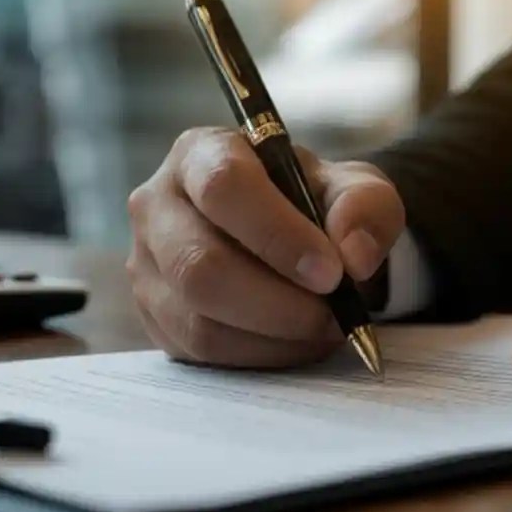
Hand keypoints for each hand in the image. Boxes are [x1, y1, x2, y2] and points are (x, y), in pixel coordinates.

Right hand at [128, 127, 404, 367]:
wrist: (287, 238)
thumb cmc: (311, 204)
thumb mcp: (353, 189)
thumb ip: (366, 207)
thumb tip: (354, 255)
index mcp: (200, 154)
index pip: (223, 187)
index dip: (277, 235)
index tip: (330, 273)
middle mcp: (157, 206)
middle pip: (200, 266)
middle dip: (279, 304)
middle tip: (334, 315)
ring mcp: (146, 267)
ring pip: (199, 320)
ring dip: (274, 338)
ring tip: (322, 329)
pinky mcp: (154, 317)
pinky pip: (201, 354)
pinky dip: (259, 357)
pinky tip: (294, 341)